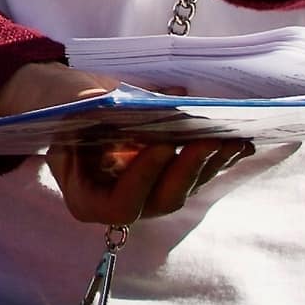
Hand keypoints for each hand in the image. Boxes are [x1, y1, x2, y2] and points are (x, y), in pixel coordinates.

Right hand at [0, 64, 250, 229]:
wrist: (66, 101)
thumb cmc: (63, 104)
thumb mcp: (72, 107)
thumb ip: (102, 114)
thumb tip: (154, 108)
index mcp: (87, 198)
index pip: (123, 203)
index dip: (145, 177)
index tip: (163, 144)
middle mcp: (119, 204)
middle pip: (162, 200)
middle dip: (189, 171)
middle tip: (210, 140)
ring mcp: (145, 194)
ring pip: (185, 189)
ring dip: (211, 165)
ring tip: (233, 139)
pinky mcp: (164, 180)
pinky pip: (193, 175)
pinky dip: (216, 159)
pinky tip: (240, 143)